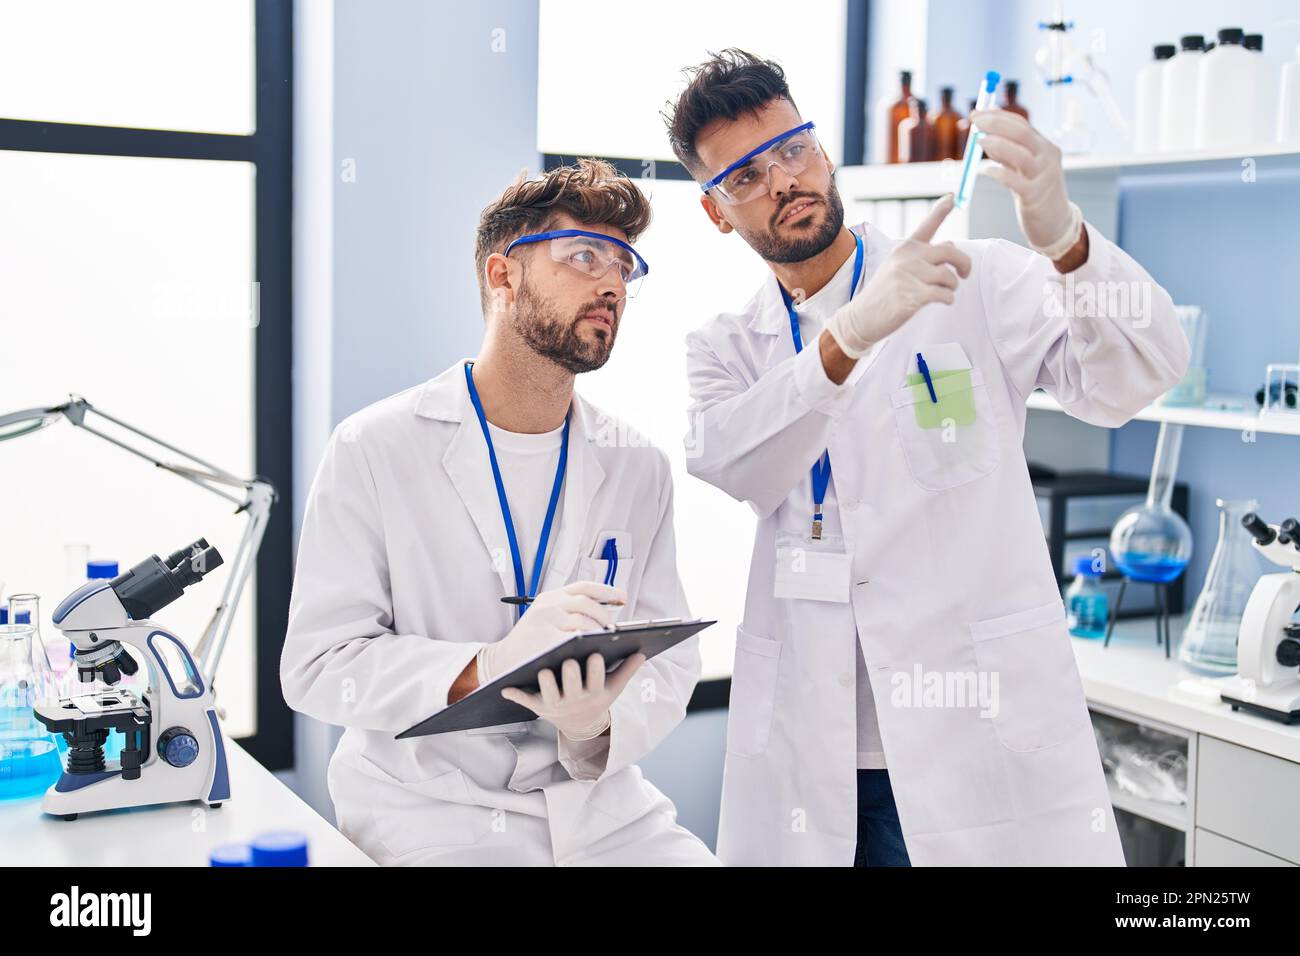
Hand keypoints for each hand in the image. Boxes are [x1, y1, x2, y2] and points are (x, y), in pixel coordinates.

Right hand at [477, 581, 625, 683]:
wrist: (502, 661)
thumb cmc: (529, 642)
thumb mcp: (544, 617)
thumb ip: (567, 611)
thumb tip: (606, 612)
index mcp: (549, 597)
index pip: (583, 587)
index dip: (606, 590)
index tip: (622, 597)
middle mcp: (547, 605)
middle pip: (586, 603)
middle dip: (604, 615)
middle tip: (613, 628)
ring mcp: (545, 621)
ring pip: (583, 620)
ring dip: (598, 629)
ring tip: (607, 638)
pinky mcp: (544, 639)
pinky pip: (573, 638)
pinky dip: (586, 641)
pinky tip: (593, 647)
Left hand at [501, 652, 646, 740]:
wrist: (580, 725)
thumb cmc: (596, 697)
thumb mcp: (614, 687)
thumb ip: (627, 669)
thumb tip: (644, 652)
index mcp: (594, 692)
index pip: (596, 678)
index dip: (595, 668)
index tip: (595, 653)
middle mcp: (574, 699)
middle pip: (571, 685)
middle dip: (570, 673)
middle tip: (568, 658)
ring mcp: (555, 704)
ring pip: (548, 692)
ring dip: (545, 682)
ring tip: (543, 668)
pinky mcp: (538, 707)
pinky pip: (524, 702)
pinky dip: (515, 695)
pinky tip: (505, 688)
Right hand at [825, 194, 971, 357]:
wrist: (860, 318)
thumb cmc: (883, 294)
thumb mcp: (898, 268)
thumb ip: (924, 255)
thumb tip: (950, 242)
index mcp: (905, 248)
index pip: (927, 225)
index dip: (942, 209)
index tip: (953, 196)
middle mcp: (907, 258)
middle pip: (950, 252)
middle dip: (964, 263)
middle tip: (965, 273)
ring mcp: (909, 276)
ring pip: (949, 277)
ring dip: (952, 287)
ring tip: (944, 292)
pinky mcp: (912, 296)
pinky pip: (945, 294)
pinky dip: (948, 299)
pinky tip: (943, 301)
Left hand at [971, 109, 1078, 254]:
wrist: (1056, 224)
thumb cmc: (1036, 194)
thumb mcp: (1023, 169)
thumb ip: (1008, 154)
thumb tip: (985, 137)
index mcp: (1044, 147)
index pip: (1022, 123)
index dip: (998, 115)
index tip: (977, 112)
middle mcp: (1047, 157)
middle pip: (1022, 132)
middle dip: (996, 123)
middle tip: (974, 120)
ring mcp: (1043, 176)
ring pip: (1020, 154)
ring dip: (997, 144)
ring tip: (979, 140)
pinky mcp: (1035, 196)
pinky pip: (1015, 181)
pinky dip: (999, 173)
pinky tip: (986, 171)